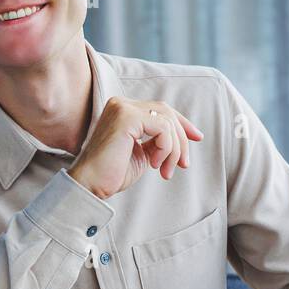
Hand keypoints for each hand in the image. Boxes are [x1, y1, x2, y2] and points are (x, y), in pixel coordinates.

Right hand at [67, 97, 202, 199]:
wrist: (91, 185)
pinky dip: (166, 148)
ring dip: (174, 149)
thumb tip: (183, 138)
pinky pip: (162, 128)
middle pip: (167, 112)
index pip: (160, 110)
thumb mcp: (142, 153)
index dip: (182, 124)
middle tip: (184, 164)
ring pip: (167, 121)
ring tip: (165, 170)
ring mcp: (123, 108)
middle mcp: (121, 104)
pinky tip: (154, 164)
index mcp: (123, 110)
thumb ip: (157, 140)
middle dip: (182, 139)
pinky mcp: (126, 117)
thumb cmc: (112, 173)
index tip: (197, 138)